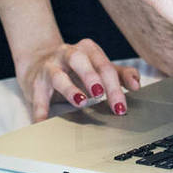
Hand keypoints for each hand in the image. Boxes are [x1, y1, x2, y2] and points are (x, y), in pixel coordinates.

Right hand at [15, 38, 141, 120]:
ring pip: (58, 75)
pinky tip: (43, 122)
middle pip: (81, 62)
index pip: (104, 65)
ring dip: (69, 89)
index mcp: (88, 50)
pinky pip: (37, 96)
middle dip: (92, 78)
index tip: (121, 106)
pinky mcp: (35, 82)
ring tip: (80, 102)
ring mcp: (50, 66)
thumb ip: (119, 74)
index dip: (114, 85)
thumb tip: (136, 84)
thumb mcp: (98, 66)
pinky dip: (40, 110)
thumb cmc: (75, 67)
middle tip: (101, 95)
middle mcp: (68, 54)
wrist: (38, 61)